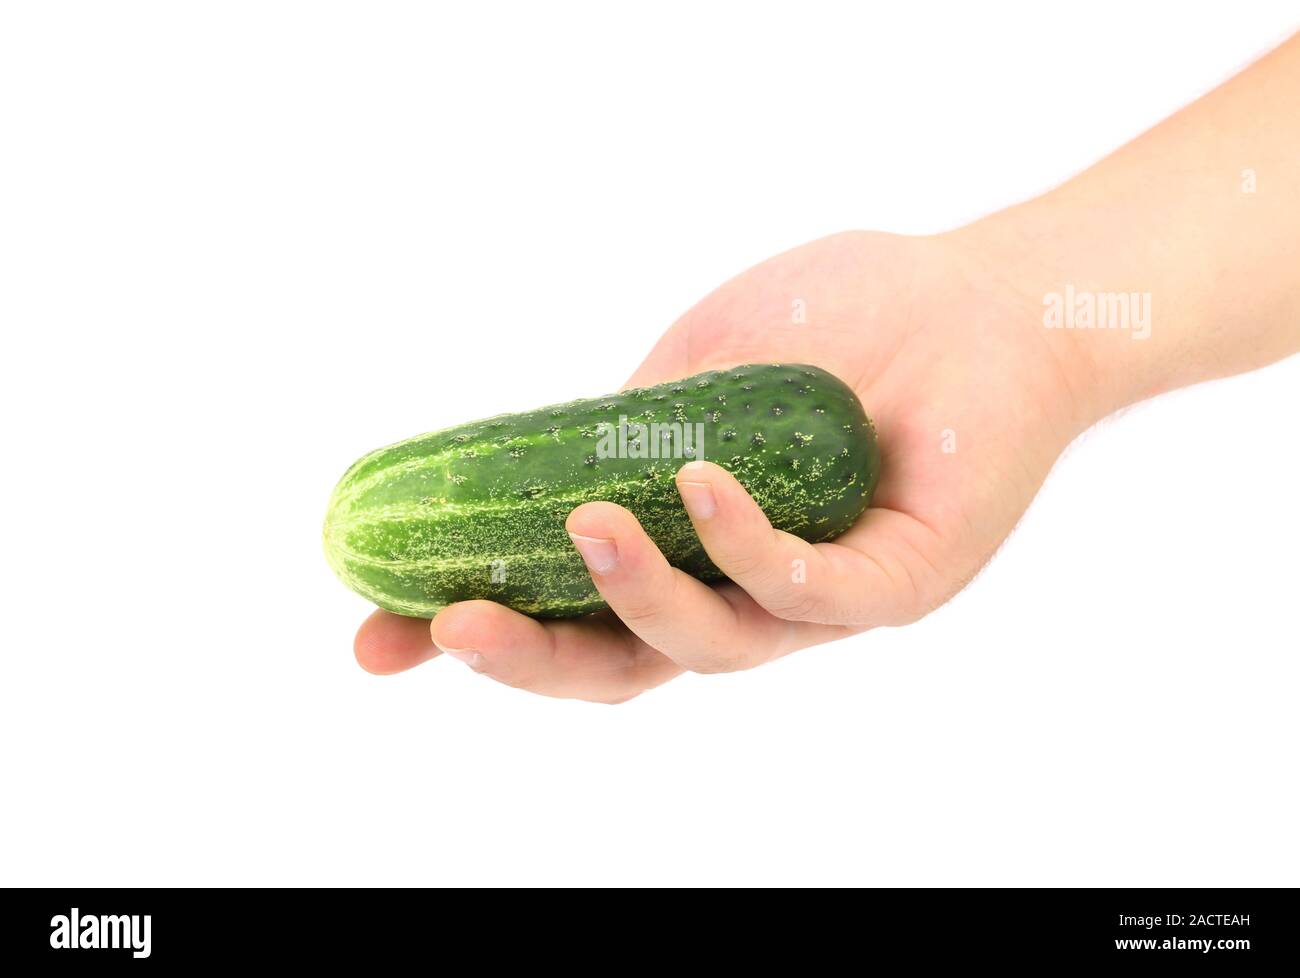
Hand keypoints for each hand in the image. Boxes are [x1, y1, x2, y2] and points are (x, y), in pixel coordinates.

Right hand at [353, 229, 1093, 699]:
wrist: (982, 296)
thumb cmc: (839, 323)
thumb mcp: (694, 369)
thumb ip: (620, 431)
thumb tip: (532, 470)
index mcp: (688, 551)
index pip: (571, 617)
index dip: (475, 637)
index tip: (373, 636)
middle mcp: (744, 594)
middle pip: (623, 666)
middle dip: (526, 659)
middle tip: (445, 626)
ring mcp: (820, 603)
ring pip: (709, 647)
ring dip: (632, 596)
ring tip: (580, 531)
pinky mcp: (897, 584)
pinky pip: (807, 592)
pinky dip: (739, 545)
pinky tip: (696, 485)